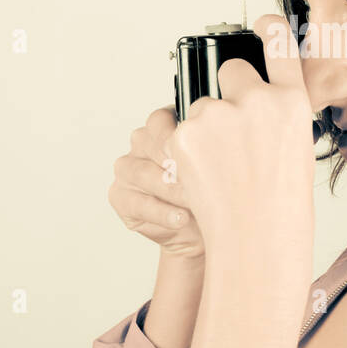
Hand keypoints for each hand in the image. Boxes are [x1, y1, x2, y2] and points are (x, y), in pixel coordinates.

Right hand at [107, 106, 204, 261]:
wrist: (201, 227)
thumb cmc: (212, 189)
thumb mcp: (219, 163)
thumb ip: (213, 145)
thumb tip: (226, 134)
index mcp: (163, 125)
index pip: (162, 120)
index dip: (182, 138)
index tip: (203, 154)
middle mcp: (142, 142)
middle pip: (152, 145)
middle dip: (180, 166)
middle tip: (204, 180)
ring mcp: (128, 168)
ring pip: (145, 174)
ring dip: (172, 191)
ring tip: (196, 202)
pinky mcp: (120, 196)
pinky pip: (138, 203)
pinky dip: (162, 213)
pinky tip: (181, 218)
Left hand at [162, 14, 314, 300]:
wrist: (255, 238)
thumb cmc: (281, 200)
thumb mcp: (296, 147)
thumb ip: (278, 113)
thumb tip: (256, 95)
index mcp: (293, 103)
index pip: (282, 47)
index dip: (271, 29)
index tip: (264, 19)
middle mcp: (257, 100)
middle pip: (232, 73)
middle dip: (230, 95)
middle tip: (238, 137)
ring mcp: (218, 115)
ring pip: (203, 106)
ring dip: (208, 129)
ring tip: (226, 168)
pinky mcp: (185, 134)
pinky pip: (182, 130)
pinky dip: (189, 150)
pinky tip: (208, 175)